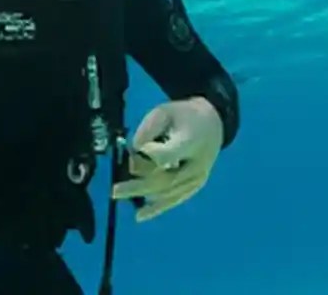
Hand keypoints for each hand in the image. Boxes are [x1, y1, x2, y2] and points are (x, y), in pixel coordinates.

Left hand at [111, 97, 223, 222]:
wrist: (213, 124)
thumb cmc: (184, 116)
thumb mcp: (165, 112)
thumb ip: (148, 128)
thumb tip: (134, 148)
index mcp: (191, 142)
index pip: (169, 155)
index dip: (152, 154)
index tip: (138, 148)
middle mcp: (197, 165)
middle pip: (165, 180)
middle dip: (138, 186)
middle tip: (114, 190)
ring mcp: (197, 178)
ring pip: (167, 192)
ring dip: (142, 193)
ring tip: (119, 191)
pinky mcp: (195, 186)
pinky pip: (174, 199)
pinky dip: (156, 208)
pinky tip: (139, 215)